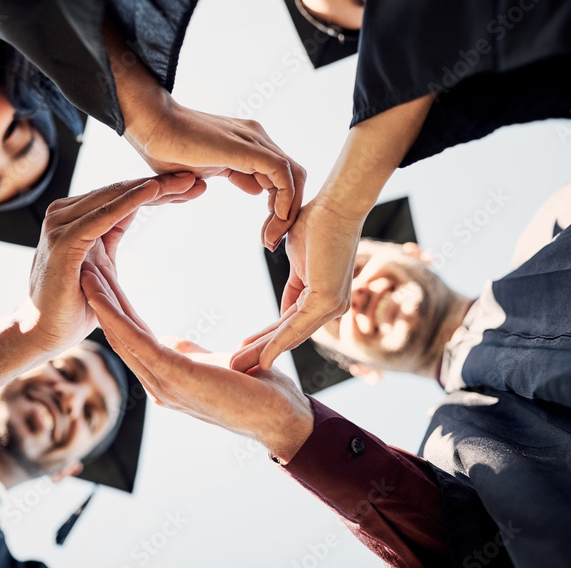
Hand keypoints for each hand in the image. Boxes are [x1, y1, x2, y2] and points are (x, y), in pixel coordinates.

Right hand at [26, 173, 205, 352]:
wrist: (44, 333)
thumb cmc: (74, 303)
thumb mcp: (100, 262)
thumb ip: (111, 233)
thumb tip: (132, 211)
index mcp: (75, 216)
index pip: (121, 195)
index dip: (157, 189)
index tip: (190, 186)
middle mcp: (65, 214)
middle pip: (121, 191)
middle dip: (162, 185)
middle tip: (197, 179)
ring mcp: (61, 225)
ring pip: (115, 197)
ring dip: (153, 187)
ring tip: (185, 180)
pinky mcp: (64, 242)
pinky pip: (103, 217)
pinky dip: (130, 202)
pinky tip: (154, 190)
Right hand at [81, 262, 313, 462]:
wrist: (280, 417)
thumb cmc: (256, 391)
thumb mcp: (214, 363)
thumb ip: (187, 353)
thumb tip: (170, 341)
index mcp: (163, 377)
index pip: (130, 337)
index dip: (111, 308)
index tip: (98, 277)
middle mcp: (156, 383)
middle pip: (118, 335)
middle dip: (99, 300)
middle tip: (81, 266)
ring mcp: (162, 383)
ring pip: (120, 336)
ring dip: (100, 303)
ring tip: (83, 271)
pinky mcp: (173, 377)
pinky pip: (136, 341)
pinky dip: (115, 315)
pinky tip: (101, 293)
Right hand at [103, 19, 304, 249]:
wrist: (151, 125)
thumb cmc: (162, 148)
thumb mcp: (191, 171)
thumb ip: (210, 178)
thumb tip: (219, 189)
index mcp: (245, 145)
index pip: (279, 177)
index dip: (278, 208)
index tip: (264, 236)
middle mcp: (255, 138)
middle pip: (292, 177)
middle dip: (287, 213)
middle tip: (270, 241)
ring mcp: (254, 140)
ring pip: (294, 175)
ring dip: (288, 211)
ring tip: (270, 237)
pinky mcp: (249, 147)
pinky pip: (284, 173)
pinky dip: (286, 198)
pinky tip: (275, 218)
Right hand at [230, 198, 362, 371]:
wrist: (334, 205)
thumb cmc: (318, 224)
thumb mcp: (297, 262)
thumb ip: (294, 285)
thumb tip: (284, 308)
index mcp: (323, 298)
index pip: (290, 324)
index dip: (267, 337)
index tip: (244, 347)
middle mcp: (331, 307)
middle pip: (289, 335)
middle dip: (260, 351)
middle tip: (236, 366)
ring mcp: (332, 306)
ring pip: (290, 335)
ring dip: (262, 351)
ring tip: (238, 364)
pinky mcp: (328, 300)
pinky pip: (296, 326)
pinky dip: (277, 342)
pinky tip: (261, 357)